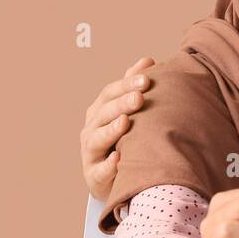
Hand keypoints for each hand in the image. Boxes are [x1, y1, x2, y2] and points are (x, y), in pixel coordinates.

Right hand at [80, 56, 154, 202]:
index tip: (146, 79)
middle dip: (121, 104)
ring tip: (125, 122)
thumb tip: (147, 60)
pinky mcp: (94, 177)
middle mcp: (91, 129)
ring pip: (97, 140)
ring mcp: (90, 153)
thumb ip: (133, 87)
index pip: (109, 93)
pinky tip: (118, 159)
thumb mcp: (126, 112)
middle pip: (104, 113)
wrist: (114, 177)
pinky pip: (100, 171)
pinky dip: (108, 166)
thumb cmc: (123, 139)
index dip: (126, 85)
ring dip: (111, 130)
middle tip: (140, 97)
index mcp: (99, 111)